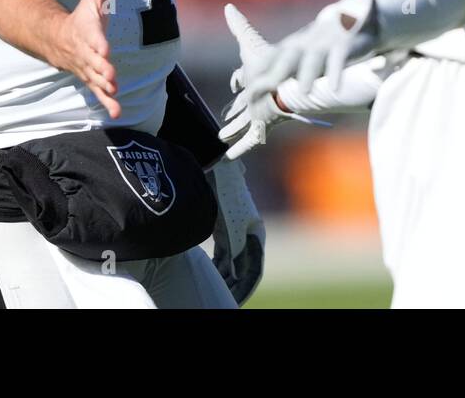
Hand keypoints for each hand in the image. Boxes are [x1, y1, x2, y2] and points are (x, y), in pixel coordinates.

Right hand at [50, 0, 119, 117]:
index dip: (98, 43)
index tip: (105, 49)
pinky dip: (107, 102)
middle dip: (103, 69)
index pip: (94, 37)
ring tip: (115, 95)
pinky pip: (99, 92)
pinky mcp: (91, 79)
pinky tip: (117, 113)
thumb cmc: (83, 18)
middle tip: (111, 77)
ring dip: (105, 88)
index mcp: (88, 32)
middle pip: (94, 62)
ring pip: (96, 80)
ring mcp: (88, 68)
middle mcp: (87, 53)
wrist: (60, 40)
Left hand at [209, 158, 264, 304]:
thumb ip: (235, 249)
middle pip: (243, 268)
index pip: (253, 268)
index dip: (245, 287)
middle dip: (234, 287)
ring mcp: (235, 230)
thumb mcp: (230, 223)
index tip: (234, 302)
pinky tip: (208, 277)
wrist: (213, 162)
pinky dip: (217, 267)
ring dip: (224, 279)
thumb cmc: (224, 190)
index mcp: (255, 232)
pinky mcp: (222, 227)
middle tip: (224, 302)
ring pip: (232, 263)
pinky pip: (222, 254)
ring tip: (215, 293)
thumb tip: (237, 276)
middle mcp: (248, 233)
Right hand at [219, 4, 298, 159]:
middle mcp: (258, 98)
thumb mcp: (250, 42)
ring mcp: (261, 113)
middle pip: (243, 108)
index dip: (240, 84)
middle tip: (224, 124)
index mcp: (257, 80)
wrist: (290, 80)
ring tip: (223, 141)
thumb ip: (240, 26)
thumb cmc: (273, 61)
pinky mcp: (263, 124)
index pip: (246, 83)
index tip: (236, 87)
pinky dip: (240, 148)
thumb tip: (228, 6)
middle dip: (234, 116)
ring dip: (234, 133)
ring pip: (245, 125)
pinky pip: (251, 138)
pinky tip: (230, 157)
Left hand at [246, 3, 378, 102]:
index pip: (271, 58)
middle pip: (289, 58)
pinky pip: (339, 59)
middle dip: (278, 73)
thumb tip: (259, 86)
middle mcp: (305, 43)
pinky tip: (334, 88)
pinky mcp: (343, 43)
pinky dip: (336, 72)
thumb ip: (284, 68)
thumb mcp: (301, 51)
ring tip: (304, 92)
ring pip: (313, 58)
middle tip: (268, 89)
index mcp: (292, 46)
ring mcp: (324, 42)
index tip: (249, 91)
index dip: (259, 73)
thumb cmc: (320, 43)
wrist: (349, 16)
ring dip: (308, 73)